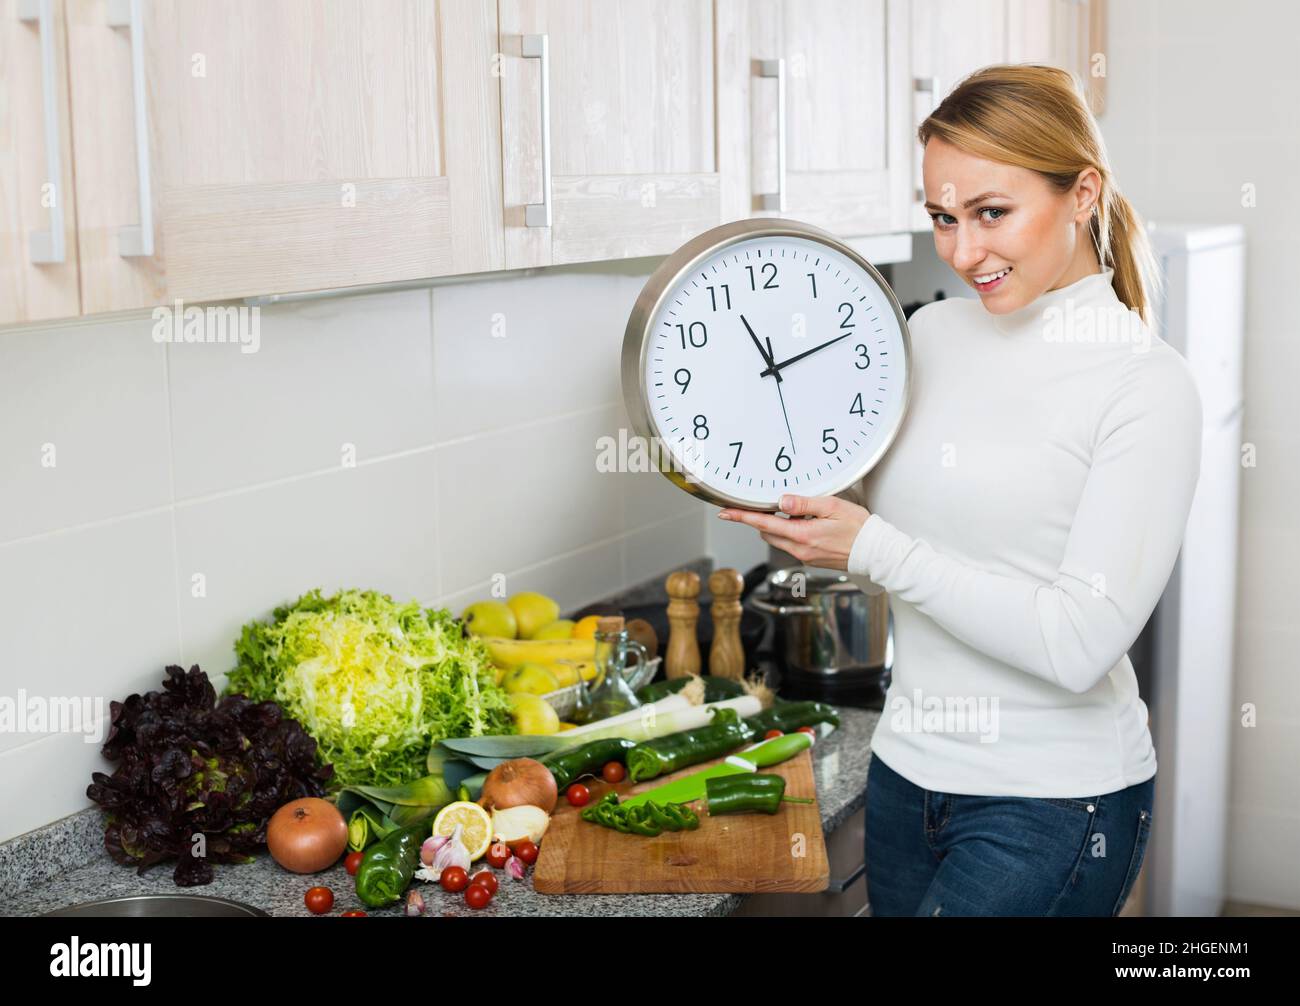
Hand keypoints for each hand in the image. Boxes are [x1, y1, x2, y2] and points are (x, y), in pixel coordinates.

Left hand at [717, 493, 871, 570]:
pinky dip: (791, 532)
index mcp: (802, 535)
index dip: (742, 517)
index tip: (725, 513)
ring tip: (801, 513)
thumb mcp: (832, 507)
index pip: (763, 524)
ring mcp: (804, 557)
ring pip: (778, 538)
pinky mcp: (810, 560)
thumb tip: (781, 501)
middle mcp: (799, 549)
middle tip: (772, 504)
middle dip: (763, 519)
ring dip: (779, 526)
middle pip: (767, 532)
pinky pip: (791, 544)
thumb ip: (804, 504)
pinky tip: (809, 524)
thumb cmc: (859, 529)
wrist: (876, 553)